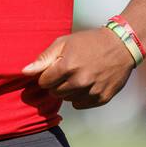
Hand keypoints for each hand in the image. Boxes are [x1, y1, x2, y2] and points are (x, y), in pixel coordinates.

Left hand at [21, 28, 136, 109]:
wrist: (121, 46)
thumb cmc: (89, 42)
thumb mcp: (64, 43)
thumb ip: (43, 58)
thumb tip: (24, 72)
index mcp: (67, 66)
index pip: (43, 82)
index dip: (47, 75)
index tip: (55, 68)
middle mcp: (80, 81)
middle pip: (54, 93)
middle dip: (57, 83)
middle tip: (67, 71)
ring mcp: (92, 91)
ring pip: (67, 100)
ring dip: (69, 90)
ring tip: (79, 76)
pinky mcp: (102, 98)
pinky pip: (81, 104)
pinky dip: (81, 97)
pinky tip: (88, 83)